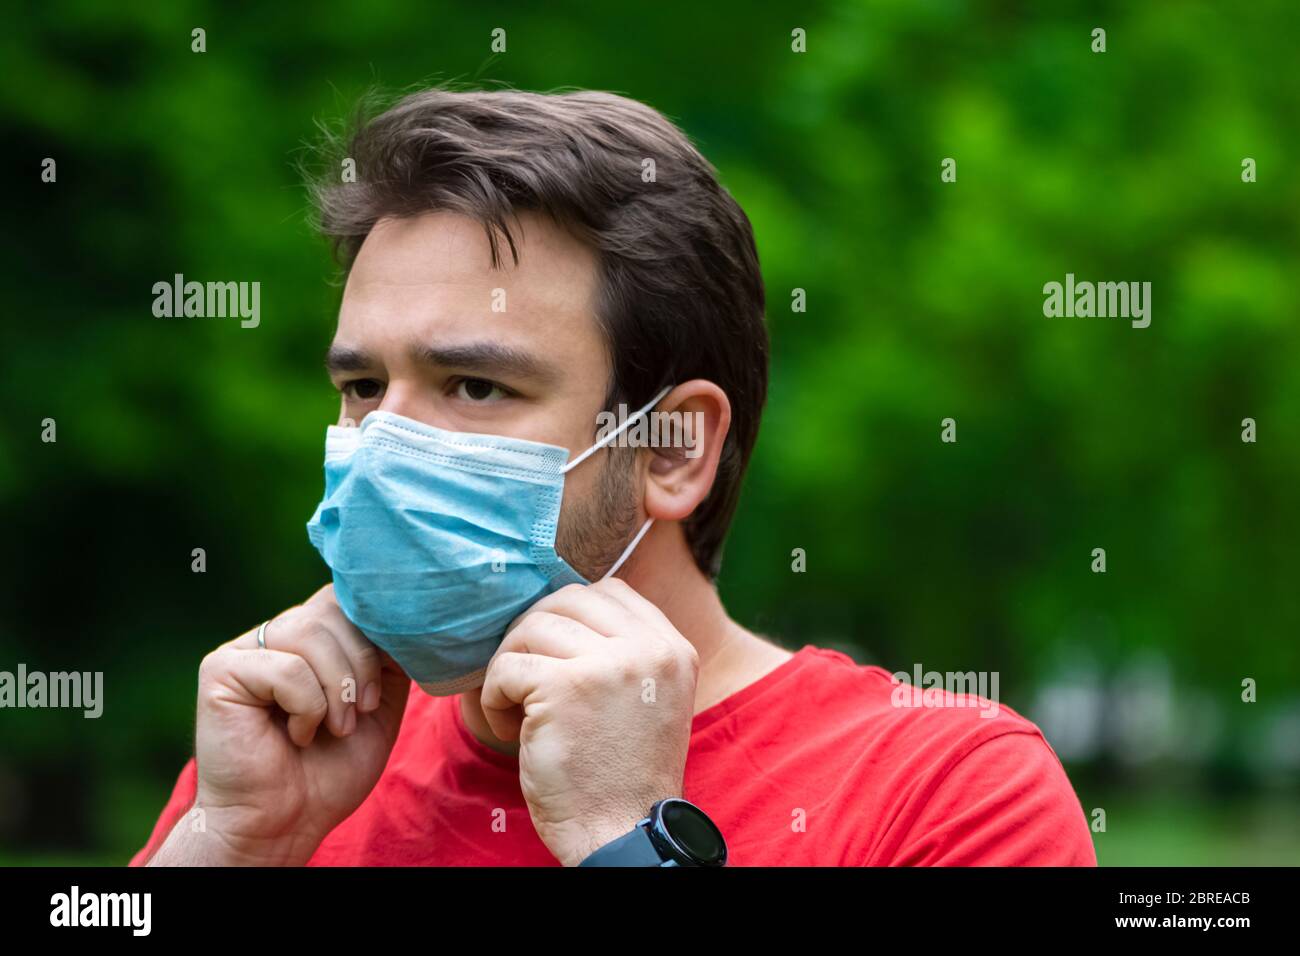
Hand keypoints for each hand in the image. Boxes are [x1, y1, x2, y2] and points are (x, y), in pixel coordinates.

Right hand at [151, 584, 408, 865]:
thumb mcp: (376, 703)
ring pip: (311, 633)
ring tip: (334, 728)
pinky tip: (295, 735)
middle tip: (361, 711)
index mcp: (311, 637)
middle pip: (333, 609)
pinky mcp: (221, 670)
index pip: (350, 599)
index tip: (388, 681)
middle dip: (362, 664)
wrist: (285, 823)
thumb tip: (401, 615)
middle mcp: (276, 634)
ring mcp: (245, 649)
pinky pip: (286, 667)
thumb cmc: (329, 770)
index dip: (378, 632)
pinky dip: (307, 707)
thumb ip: (387, 656)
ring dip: (337, 689)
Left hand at [481, 578, 699, 865]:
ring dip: (511, 666)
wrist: (623, 834)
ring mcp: (608, 664)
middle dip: (533, 634)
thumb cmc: (622, 774)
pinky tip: (510, 729)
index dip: (570, 614)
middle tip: (524, 678)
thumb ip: (625, 653)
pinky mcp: (564, 687)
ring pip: (532, 628)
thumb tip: (562, 608)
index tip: (552, 652)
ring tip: (516, 709)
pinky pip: (507, 666)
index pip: (611, 591)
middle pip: (567, 600)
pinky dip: (494, 696)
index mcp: (673, 649)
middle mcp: (648, 649)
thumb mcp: (648, 699)